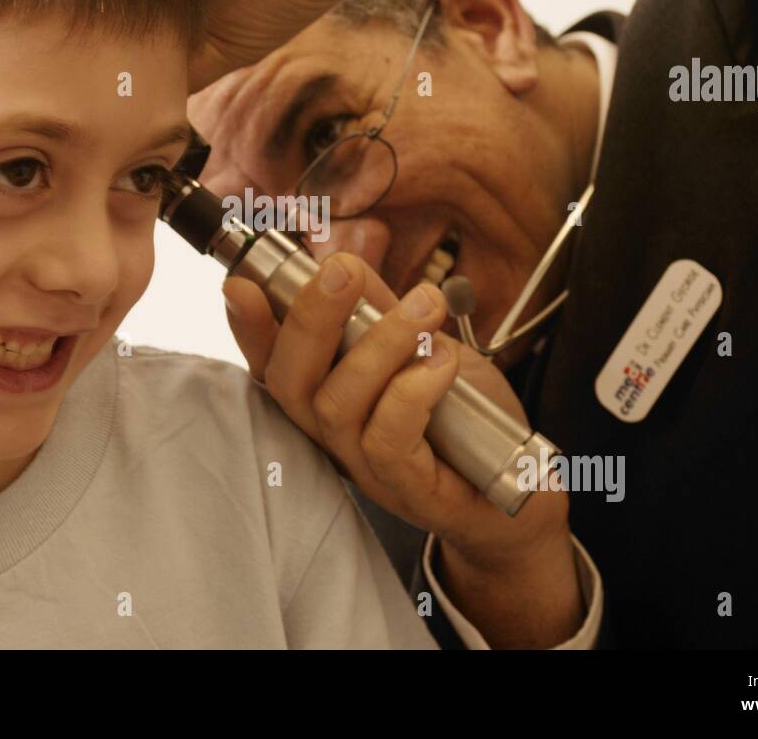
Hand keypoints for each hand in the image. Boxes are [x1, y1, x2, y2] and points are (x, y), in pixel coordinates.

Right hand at [222, 252, 585, 646]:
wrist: (516, 495)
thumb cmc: (462, 422)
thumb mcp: (421, 350)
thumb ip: (380, 313)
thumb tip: (341, 262)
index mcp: (325, 397)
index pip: (271, 362)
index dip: (249, 327)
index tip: (241, 284)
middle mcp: (332, 435)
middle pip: (289, 381)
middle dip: (309, 318)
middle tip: (341, 269)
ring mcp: (365, 468)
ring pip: (338, 405)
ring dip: (379, 344)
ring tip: (425, 306)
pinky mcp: (408, 490)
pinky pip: (387, 440)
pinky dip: (412, 392)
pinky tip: (443, 363)